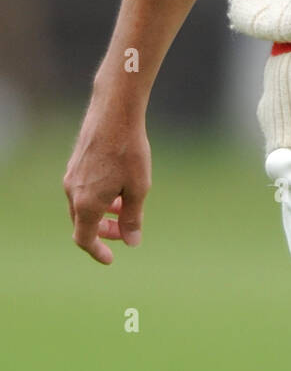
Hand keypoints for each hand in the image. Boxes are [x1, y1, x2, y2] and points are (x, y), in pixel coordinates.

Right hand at [63, 99, 150, 264]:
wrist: (115, 112)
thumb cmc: (129, 150)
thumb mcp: (138, 188)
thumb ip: (133, 217)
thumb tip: (131, 242)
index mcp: (86, 204)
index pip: (84, 239)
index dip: (97, 251)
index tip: (110, 258)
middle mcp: (73, 192)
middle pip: (83, 223)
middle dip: (104, 231)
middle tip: (125, 231)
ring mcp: (72, 176)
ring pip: (83, 205)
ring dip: (102, 212)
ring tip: (125, 206)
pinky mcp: (76, 162)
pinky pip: (83, 189)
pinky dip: (98, 196)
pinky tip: (117, 186)